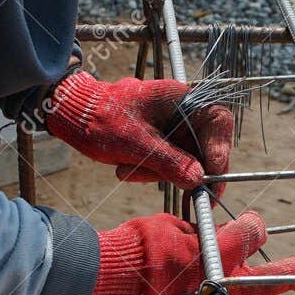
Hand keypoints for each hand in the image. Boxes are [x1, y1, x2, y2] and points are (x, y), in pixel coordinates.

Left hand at [46, 71, 233, 196]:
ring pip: (186, 160)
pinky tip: (127, 169)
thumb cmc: (102, 117)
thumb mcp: (135, 142)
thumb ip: (168, 160)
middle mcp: (184, 112)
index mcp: (183, 98)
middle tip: (182, 197)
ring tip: (127, 171)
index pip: (218, 123)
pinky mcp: (164, 142)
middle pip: (205, 147)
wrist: (75, 115)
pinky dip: (151, 172)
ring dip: (160, 174)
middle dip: (185, 171)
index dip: (220, 152)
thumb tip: (198, 179)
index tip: (210, 180)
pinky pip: (169, 164)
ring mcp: (174, 128)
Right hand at [75, 212, 294, 294]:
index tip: (252, 226)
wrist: (106, 286)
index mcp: (220, 250)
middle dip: (292, 271)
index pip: (254, 234)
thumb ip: (197, 234)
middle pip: (277, 277)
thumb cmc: (133, 250)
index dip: (255, 228)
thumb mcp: (168, 227)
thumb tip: (209, 236)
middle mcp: (227, 283)